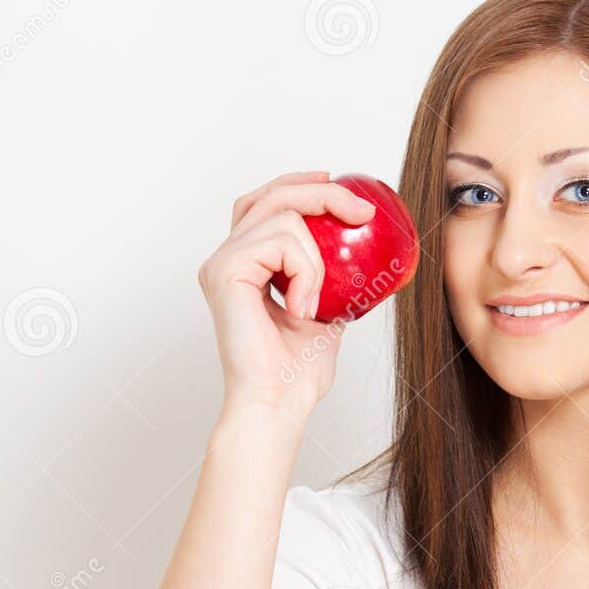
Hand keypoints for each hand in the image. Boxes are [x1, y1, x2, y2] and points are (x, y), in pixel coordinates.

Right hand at [197, 171, 376, 419]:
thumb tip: (367, 258)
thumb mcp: (327, 314)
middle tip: (361, 212)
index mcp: (245, 266)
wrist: (279, 403)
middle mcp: (227, 259)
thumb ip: (332, 281)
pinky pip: (282, 242)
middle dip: (321, 193)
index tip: (339, 187)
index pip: (265, 205)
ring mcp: (221, 263)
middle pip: (271, 196)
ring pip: (284, 216)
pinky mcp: (225, 271)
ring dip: (317, 258)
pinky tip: (302, 308)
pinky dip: (306, 272)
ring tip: (316, 301)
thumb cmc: (296, 373)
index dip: (300, 186)